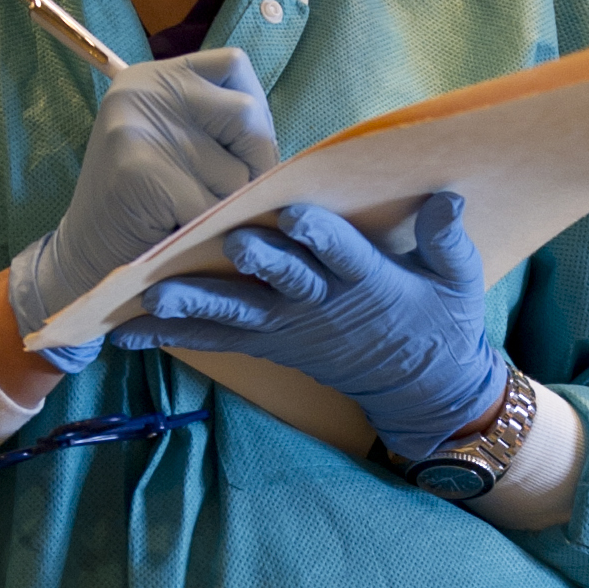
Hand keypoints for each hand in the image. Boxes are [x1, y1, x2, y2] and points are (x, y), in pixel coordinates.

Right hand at [9, 48, 277, 374]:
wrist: (84, 259)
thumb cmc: (147, 209)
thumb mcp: (178, 147)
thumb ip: (220, 127)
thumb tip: (292, 146)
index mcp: (156, 77)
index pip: (234, 65)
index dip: (254, 112)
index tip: (244, 151)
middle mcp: (143, 91)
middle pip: (248, 115)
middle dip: (258, 165)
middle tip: (231, 198)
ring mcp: (137, 129)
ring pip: (239, 171)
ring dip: (231, 208)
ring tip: (194, 219)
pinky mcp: (140, 172)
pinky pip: (214, 208)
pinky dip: (212, 233)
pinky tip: (183, 237)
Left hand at [113, 191, 506, 462]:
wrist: (422, 389)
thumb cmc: (441, 323)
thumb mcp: (459, 283)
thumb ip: (447, 242)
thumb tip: (446, 198)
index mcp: (369, 283)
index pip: (343, 255)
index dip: (319, 236)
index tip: (296, 214)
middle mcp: (322, 306)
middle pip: (284, 281)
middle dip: (257, 262)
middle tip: (227, 244)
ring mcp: (291, 327)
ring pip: (237, 312)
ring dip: (194, 304)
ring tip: (152, 297)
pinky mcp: (270, 342)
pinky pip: (218, 339)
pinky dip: (174, 335)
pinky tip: (128, 331)